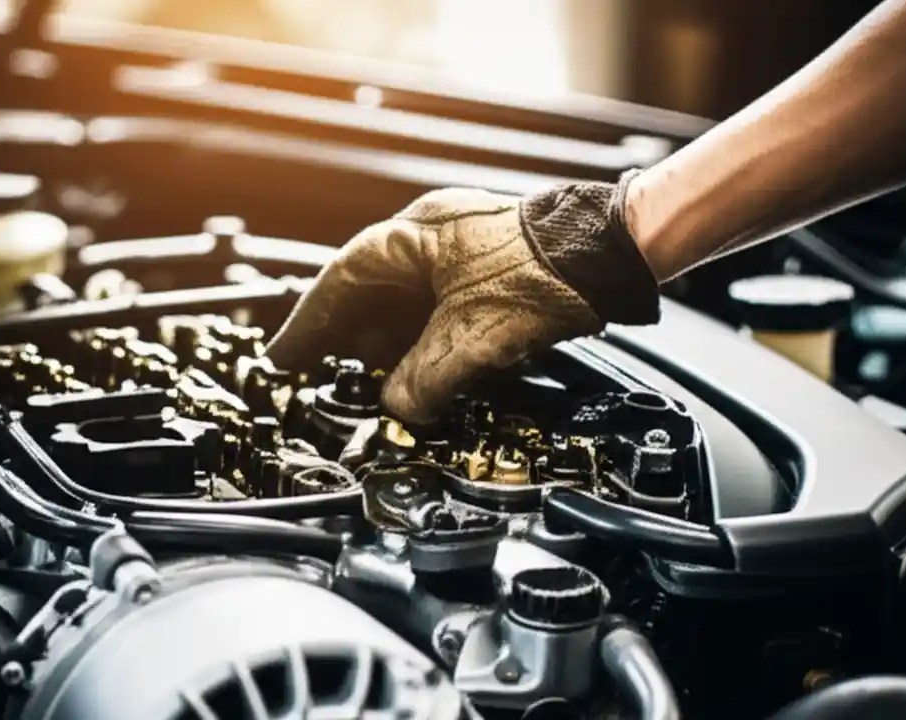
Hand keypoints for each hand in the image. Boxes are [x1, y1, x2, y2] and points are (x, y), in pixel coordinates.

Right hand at [265, 175, 659, 423]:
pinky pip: (436, 303)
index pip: (342, 279)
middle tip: (319, 373)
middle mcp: (433, 233)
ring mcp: (462, 246)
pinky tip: (424, 365)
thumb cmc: (553, 272)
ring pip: (403, 298)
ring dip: (385, 340)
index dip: (309, 323)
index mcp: (415, 234)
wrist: (620, 252)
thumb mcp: (474, 339)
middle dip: (344, 336)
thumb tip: (400, 405)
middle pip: (368, 288)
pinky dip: (421, 335)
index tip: (285, 355)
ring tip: (373, 380)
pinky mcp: (490, 266)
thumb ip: (426, 379)